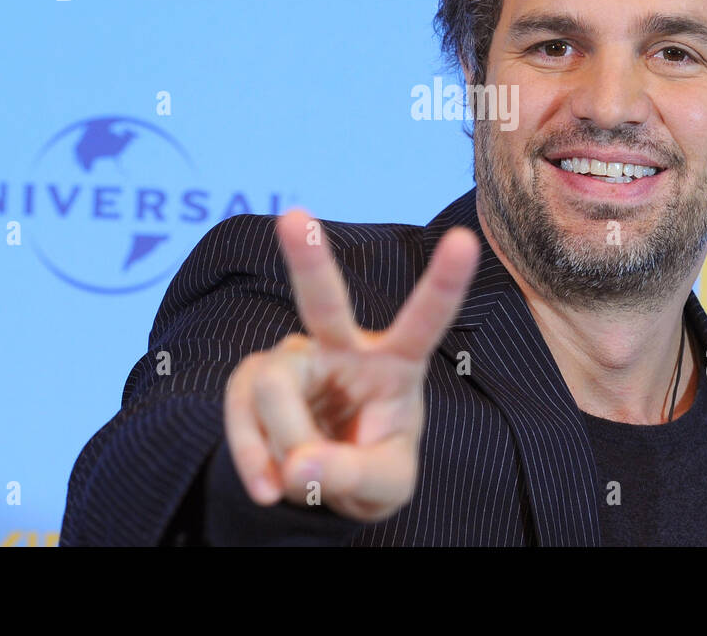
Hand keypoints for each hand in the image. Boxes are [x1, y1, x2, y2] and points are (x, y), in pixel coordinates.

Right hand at [223, 208, 479, 521]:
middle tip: (294, 217)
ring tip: (303, 480)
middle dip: (309, 257)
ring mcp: (294, 358)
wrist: (323, 482)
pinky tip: (270, 490)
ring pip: (275, 390)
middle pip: (324, 301)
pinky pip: (241, 414)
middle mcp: (343, 346)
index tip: (465, 239)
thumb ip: (351, 475)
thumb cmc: (372, 468)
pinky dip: (252, 460)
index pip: (425, 320)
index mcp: (397, 361)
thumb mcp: (384, 486)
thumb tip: (297, 467)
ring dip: (287, 445)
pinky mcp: (250, 378)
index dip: (444, 282)